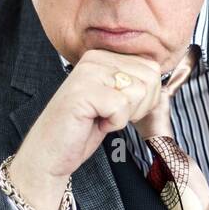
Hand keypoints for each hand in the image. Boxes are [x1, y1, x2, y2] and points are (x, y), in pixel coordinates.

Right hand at [8, 50, 162, 209]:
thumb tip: (159, 75)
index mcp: (103, 57)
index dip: (147, 96)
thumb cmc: (82, 129)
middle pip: (150, 77)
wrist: (49, 153)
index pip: (151, 67)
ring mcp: (87, 74)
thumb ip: (134, 82)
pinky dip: (115, 123)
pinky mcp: (83, 92)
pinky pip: (122, 107)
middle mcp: (94, 59)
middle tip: (113, 115)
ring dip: (126, 115)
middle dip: (140, 106)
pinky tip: (96, 124)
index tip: (121, 108)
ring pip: (139, 90)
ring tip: (103, 118)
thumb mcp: (114, 99)